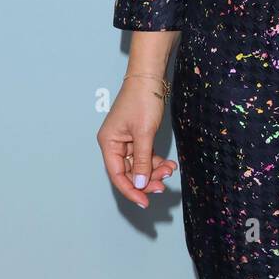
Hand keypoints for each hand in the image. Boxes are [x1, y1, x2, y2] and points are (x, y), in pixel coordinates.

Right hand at [97, 76, 177, 209]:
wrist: (150, 77)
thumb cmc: (143, 100)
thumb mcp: (144, 133)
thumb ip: (142, 160)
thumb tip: (141, 184)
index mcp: (109, 143)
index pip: (117, 175)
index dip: (131, 190)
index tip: (145, 202)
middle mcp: (114, 144)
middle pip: (129, 172)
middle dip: (147, 180)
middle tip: (163, 185)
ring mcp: (126, 141)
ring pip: (139, 165)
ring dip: (154, 171)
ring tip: (170, 170)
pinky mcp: (137, 137)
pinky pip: (145, 156)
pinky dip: (156, 161)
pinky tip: (168, 164)